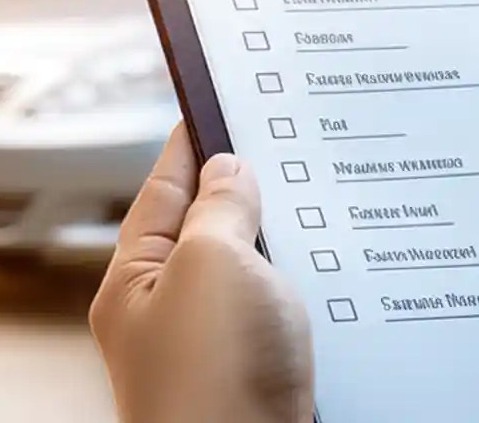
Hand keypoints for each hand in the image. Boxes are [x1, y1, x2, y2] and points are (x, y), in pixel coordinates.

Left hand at [90, 125, 312, 422]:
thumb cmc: (214, 381)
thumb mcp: (211, 265)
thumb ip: (220, 209)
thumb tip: (229, 171)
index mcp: (138, 278)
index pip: (166, 185)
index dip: (197, 138)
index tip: (222, 96)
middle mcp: (173, 309)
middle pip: (214, 226)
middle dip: (255, 187)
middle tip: (296, 140)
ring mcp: (220, 343)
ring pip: (258, 267)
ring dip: (290, 238)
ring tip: (326, 197)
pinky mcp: (262, 369)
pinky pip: (286, 308)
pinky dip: (311, 283)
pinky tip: (340, 269)